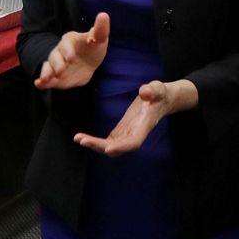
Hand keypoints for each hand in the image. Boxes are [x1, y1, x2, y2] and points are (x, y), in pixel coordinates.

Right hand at [34, 13, 109, 89]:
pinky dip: (41, 82)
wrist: (89, 63)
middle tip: (60, 70)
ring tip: (44, 79)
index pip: (66, 44)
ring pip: (48, 67)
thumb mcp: (100, 39)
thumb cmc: (92, 47)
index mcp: (69, 41)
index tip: (71, 57)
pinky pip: (46, 79)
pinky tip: (38, 84)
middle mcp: (60, 52)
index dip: (67, 50)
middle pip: (54, 56)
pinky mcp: (55, 77)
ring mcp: (56, 65)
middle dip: (56, 63)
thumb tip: (103, 15)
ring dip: (46, 73)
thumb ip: (100, 30)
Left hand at [74, 79, 190, 156]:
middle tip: (82, 140)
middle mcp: (134, 135)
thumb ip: (152, 90)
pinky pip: (108, 141)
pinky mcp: (121, 132)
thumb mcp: (158, 89)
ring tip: (78, 138)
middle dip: (99, 146)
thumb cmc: (159, 95)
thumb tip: (144, 92)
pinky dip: (95, 141)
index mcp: (143, 127)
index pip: (133, 142)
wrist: (160, 101)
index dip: (121, 147)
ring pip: (110, 146)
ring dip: (94, 145)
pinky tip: (82, 138)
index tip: (107, 149)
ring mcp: (127, 135)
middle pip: (117, 147)